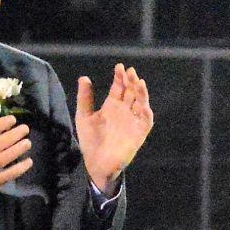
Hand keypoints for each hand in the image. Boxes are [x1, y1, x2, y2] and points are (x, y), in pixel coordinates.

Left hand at [77, 63, 152, 191]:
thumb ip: (85, 98)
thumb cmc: (90, 141)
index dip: (120, 77)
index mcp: (112, 106)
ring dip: (141, 93)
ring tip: (138, 82)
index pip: (119, 88)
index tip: (119, 67)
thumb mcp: (84, 116)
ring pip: (140, 103)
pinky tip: (144, 104)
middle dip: (131, 81)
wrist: (96, 162)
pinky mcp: (139, 134)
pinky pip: (146, 121)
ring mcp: (132, 121)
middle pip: (131, 92)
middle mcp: (124, 111)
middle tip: (130, 71)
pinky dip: (146, 113)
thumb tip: (84, 77)